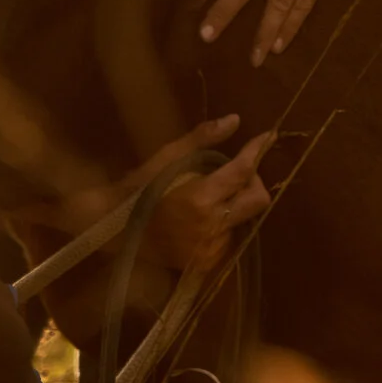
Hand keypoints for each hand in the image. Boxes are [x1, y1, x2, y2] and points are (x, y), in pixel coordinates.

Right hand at [146, 119, 274, 275]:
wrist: (113, 230)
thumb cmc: (138, 188)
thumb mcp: (166, 158)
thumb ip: (202, 138)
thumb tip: (235, 120)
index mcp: (200, 196)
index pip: (243, 170)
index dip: (257, 150)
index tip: (267, 137)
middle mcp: (211, 225)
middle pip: (258, 200)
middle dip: (253, 182)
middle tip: (235, 173)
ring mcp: (210, 247)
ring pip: (241, 218)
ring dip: (232, 204)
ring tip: (205, 198)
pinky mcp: (206, 262)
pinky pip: (226, 237)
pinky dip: (219, 224)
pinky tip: (197, 220)